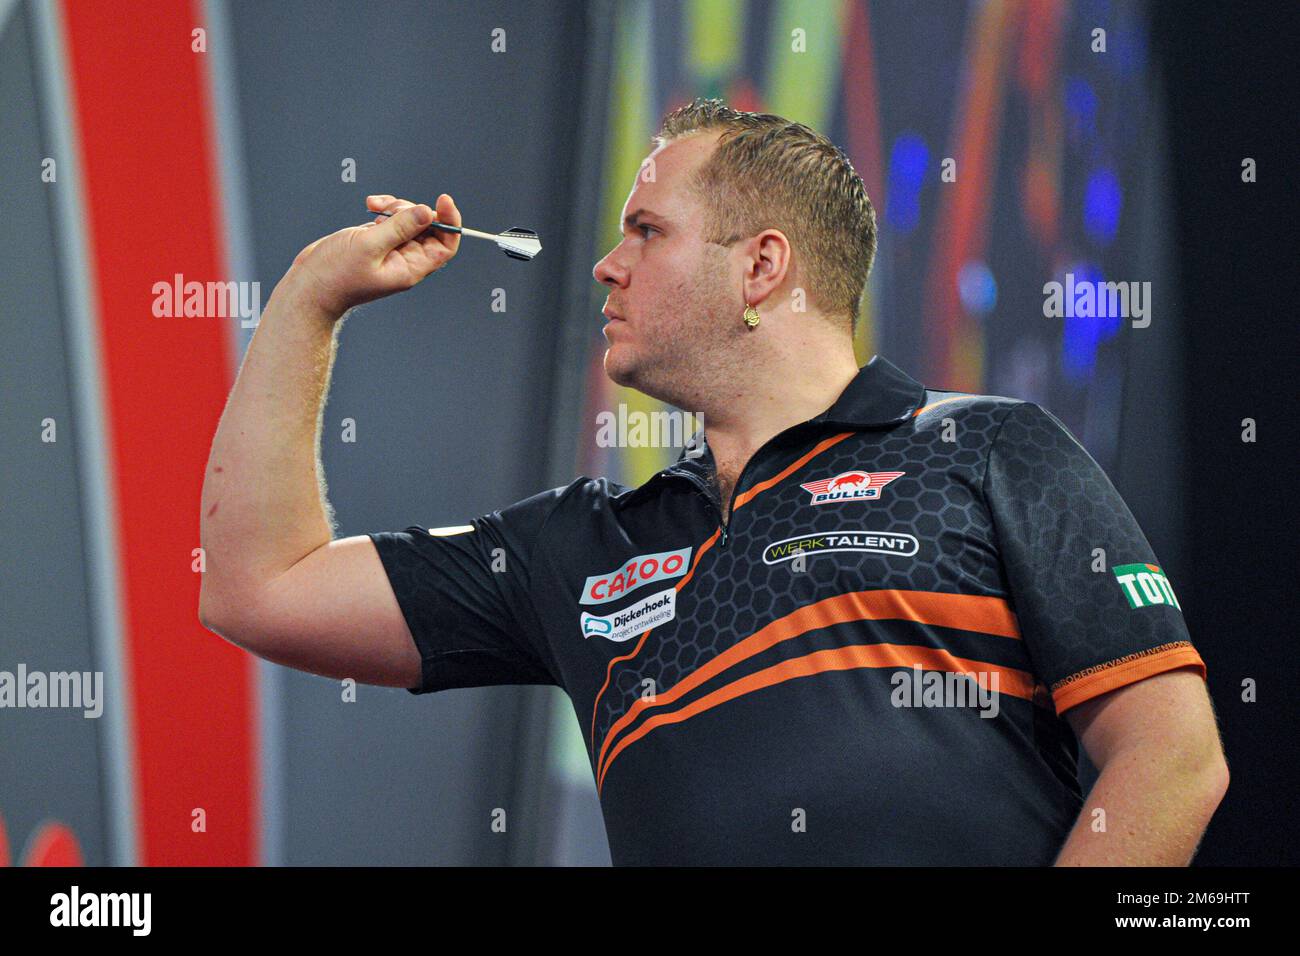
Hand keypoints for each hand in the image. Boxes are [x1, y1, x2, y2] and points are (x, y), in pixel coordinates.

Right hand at [284, 194, 461, 315]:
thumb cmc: (336, 274)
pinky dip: (383, 209)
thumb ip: (400, 228)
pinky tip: (369, 205)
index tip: (443, 200)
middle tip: (391, 208)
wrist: (310, 285)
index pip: (445, 245)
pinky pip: (390, 220)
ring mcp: (390, 249)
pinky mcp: (376, 241)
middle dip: (413, 210)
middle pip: (428, 228)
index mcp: (410, 268)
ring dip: (395, 207)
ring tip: (374, 206)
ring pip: (408, 220)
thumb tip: (428, 212)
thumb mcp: (369, 246)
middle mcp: (404, 259)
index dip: (450, 222)